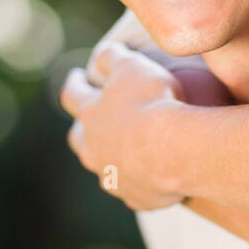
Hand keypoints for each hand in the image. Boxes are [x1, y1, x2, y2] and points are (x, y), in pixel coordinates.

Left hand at [62, 42, 186, 210]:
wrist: (176, 151)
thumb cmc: (152, 101)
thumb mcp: (131, 65)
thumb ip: (112, 57)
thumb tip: (103, 52)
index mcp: (90, 114)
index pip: (72, 96)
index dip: (74, 84)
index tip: (76, 78)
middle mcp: (94, 148)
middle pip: (79, 139)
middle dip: (82, 129)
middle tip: (90, 121)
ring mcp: (113, 176)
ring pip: (103, 167)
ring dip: (109, 158)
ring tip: (121, 152)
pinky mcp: (135, 196)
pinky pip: (132, 189)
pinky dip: (137, 180)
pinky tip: (149, 177)